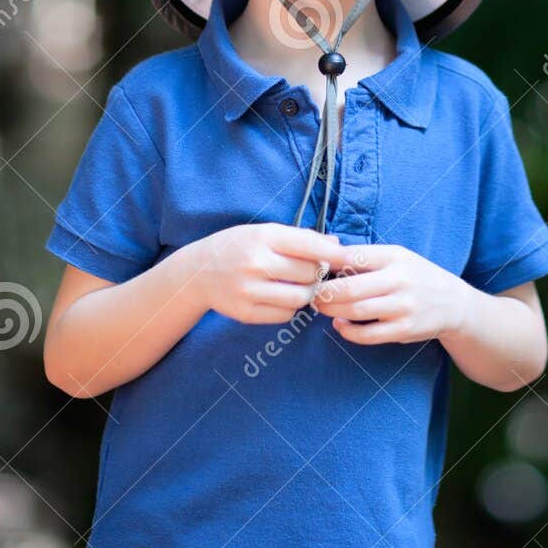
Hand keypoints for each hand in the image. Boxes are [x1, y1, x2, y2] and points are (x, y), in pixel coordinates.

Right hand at [194, 222, 344, 324]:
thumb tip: (335, 245)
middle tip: (318, 272)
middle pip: (309, 273)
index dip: (334, 254)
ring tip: (303, 285)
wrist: (197, 272)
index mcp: (263, 237)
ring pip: (300, 298)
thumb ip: (299, 238)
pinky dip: (291, 308)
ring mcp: (249, 290)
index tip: (351, 258)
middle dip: (320, 273)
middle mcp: (255, 263)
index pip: (309, 246)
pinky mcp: (245, 313)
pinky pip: (285, 315)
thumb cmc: (238, 246)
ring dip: (309, 293)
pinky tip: (284, 297)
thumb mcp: (264, 232)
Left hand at [312, 242, 470, 344]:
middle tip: (311, 294)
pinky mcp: (403, 329)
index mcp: (394, 256)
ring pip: (356, 310)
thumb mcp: (397, 258)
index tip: (313, 270)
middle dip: (323, 292)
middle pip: (350, 287)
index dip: (328, 264)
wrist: (452, 303)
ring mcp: (403, 306)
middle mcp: (399, 279)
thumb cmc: (415, 277)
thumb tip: (325, 256)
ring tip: (321, 307)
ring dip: (332, 311)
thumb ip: (366, 258)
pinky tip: (340, 325)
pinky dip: (348, 331)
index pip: (353, 256)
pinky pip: (368, 334)